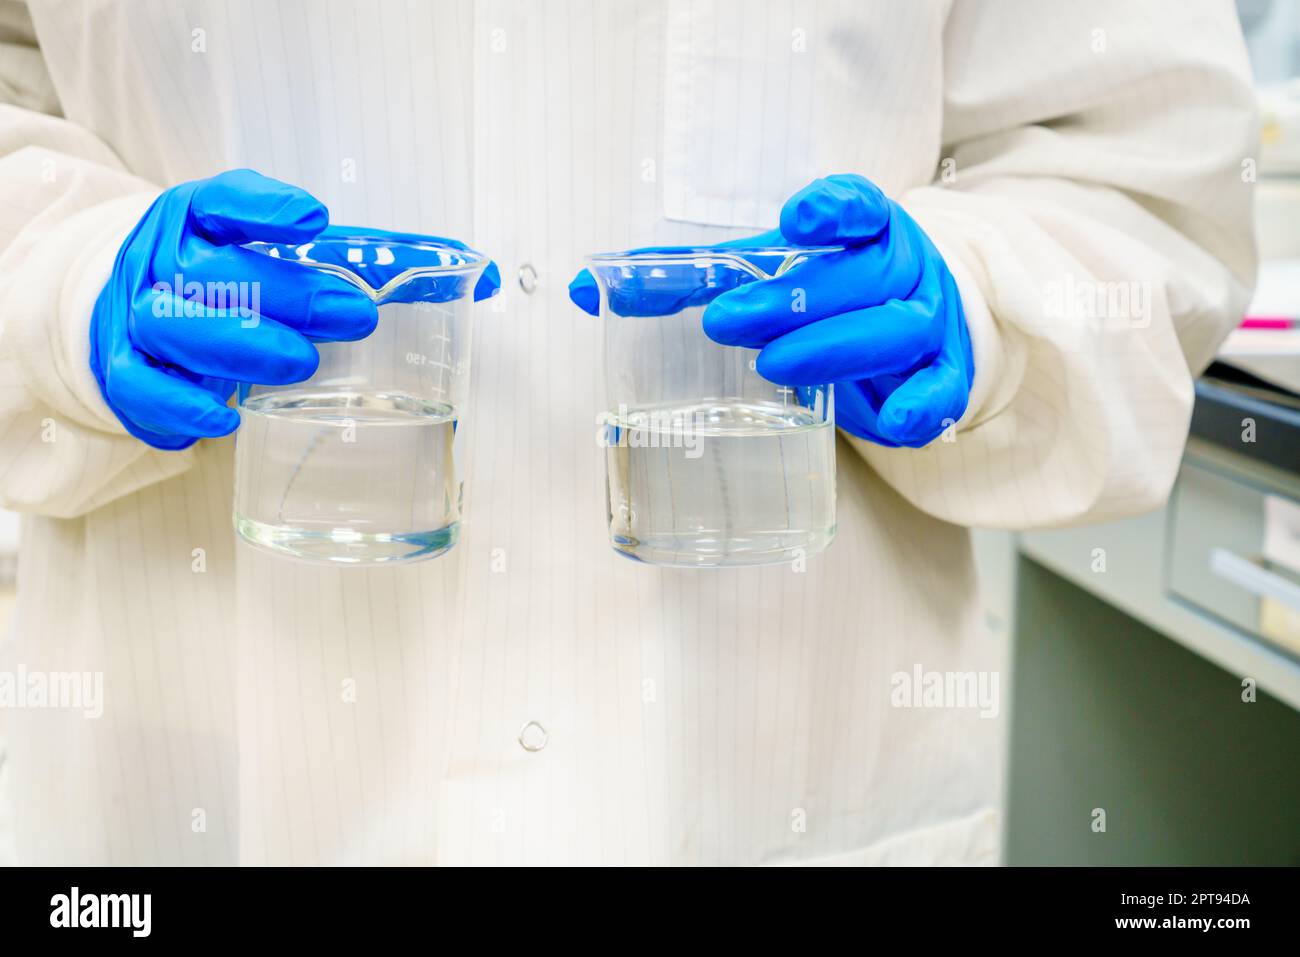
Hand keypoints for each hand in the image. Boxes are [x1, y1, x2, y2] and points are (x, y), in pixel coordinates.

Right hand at [90, 169, 377, 449]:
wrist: (131, 309)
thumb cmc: (226, 280)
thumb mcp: (279, 252)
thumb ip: (361, 260)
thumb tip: (469, 277)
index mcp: (196, 219)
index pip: (221, 200)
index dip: (263, 207)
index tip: (315, 220)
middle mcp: (160, 263)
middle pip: (209, 273)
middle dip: (287, 295)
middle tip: (354, 314)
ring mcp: (136, 318)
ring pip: (170, 327)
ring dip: (240, 346)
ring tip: (302, 362)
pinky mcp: (124, 372)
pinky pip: (139, 390)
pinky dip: (180, 406)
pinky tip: (226, 419)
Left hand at [702, 174, 972, 447]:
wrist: (911, 334)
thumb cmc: (824, 297)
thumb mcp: (764, 275)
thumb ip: (686, 280)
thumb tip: (583, 288)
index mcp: (864, 231)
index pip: (859, 207)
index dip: (833, 210)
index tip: (796, 222)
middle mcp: (902, 269)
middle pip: (861, 275)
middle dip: (793, 298)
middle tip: (725, 320)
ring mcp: (926, 323)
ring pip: (895, 329)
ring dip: (833, 347)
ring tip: (771, 365)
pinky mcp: (941, 375)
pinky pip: (941, 390)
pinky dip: (921, 404)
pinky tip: (894, 419)